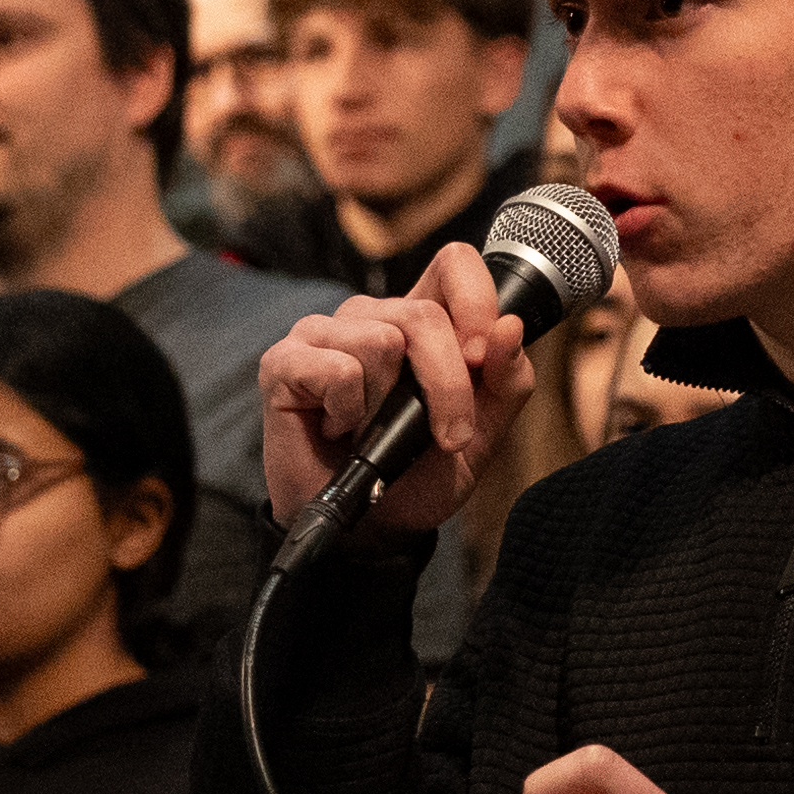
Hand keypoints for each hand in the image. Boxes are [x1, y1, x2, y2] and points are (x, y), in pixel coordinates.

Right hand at [254, 241, 539, 543]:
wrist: (369, 530)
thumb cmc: (417, 474)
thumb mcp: (482, 435)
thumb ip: (506, 383)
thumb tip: (509, 328)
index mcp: (420, 320)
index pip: (454, 263)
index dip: (478, 299)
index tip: (484, 358)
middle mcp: (371, 316)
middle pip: (424, 314)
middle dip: (449, 385)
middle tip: (449, 436)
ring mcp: (323, 333)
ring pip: (383, 341)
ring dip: (389, 405)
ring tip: (373, 430)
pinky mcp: (284, 361)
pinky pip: (339, 370)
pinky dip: (350, 413)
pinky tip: (338, 428)